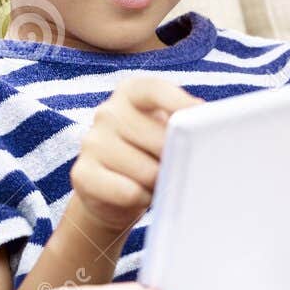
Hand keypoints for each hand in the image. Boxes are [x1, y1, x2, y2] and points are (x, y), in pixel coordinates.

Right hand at [71, 77, 199, 233]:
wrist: (114, 192)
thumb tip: (207, 133)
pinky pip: (129, 192)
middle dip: (175, 160)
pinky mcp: (82, 173)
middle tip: (174, 167)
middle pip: (160, 139)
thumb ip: (180, 124)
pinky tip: (139, 194)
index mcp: (130, 92)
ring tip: (154, 182)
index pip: (156, 90)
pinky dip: (142, 199)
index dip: (180, 103)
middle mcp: (107, 112)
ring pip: (147, 171)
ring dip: (159, 184)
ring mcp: (91, 142)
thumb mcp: (165, 130)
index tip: (202, 116)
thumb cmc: (150, 155)